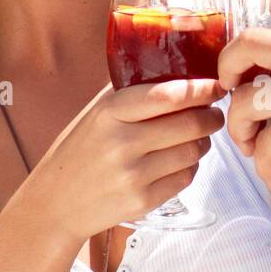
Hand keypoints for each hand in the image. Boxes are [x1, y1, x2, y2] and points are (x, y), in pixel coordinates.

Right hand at [23, 76, 225, 241]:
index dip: (200, 89)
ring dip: (204, 142)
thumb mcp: (94, 115)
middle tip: (214, 113)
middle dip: (211, 116)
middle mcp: (122, 143)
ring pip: (193, 152)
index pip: (167, 95)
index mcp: (109, 113)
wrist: (55, 204)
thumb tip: (175, 67)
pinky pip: (186, 178)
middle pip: (189, 124)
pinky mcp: (143, 201)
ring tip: (198, 138)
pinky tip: (179, 162)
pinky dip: (190, 167)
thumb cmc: (79, 152)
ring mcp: (133, 174)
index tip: (215, 85)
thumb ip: (128, 93)